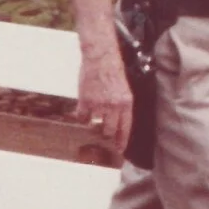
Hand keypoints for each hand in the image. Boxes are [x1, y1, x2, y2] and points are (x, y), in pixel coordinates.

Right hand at [75, 36, 133, 155]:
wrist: (100, 58)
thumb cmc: (112, 72)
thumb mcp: (123, 90)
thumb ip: (121, 106)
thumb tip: (116, 121)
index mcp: (126, 103)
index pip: (125, 128)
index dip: (122, 141)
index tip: (119, 150)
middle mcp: (114, 106)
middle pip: (109, 130)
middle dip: (106, 134)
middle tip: (103, 135)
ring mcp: (99, 105)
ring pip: (95, 124)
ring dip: (93, 123)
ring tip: (93, 117)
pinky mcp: (85, 101)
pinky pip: (82, 116)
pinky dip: (82, 115)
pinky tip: (83, 109)